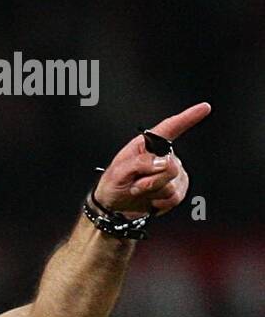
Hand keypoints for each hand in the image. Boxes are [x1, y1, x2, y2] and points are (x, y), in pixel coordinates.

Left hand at [94, 102, 209, 218]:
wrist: (113, 207)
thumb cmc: (113, 184)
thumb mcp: (119, 171)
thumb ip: (140, 164)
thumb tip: (163, 163)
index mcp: (148, 144)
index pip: (171, 128)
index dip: (188, 117)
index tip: (204, 108)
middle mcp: (163, 156)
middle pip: (172, 167)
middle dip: (152, 181)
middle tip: (137, 185)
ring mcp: (171, 173)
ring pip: (174, 184)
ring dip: (154, 192)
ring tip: (141, 191)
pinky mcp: (176, 190)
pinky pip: (177, 197)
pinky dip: (162, 203)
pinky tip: (151, 200)